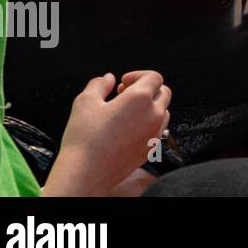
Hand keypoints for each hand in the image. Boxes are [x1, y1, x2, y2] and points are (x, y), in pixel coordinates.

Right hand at [44, 71, 171, 196]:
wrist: (86, 173)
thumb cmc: (85, 137)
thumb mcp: (85, 102)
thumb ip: (99, 84)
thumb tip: (108, 78)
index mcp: (140, 99)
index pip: (154, 77)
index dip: (138, 75)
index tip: (123, 82)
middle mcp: (153, 115)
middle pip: (162, 92)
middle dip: (146, 89)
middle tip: (124, 94)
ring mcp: (155, 133)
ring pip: (162, 111)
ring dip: (149, 106)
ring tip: (126, 112)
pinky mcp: (151, 149)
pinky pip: (157, 130)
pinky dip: (147, 124)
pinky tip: (127, 129)